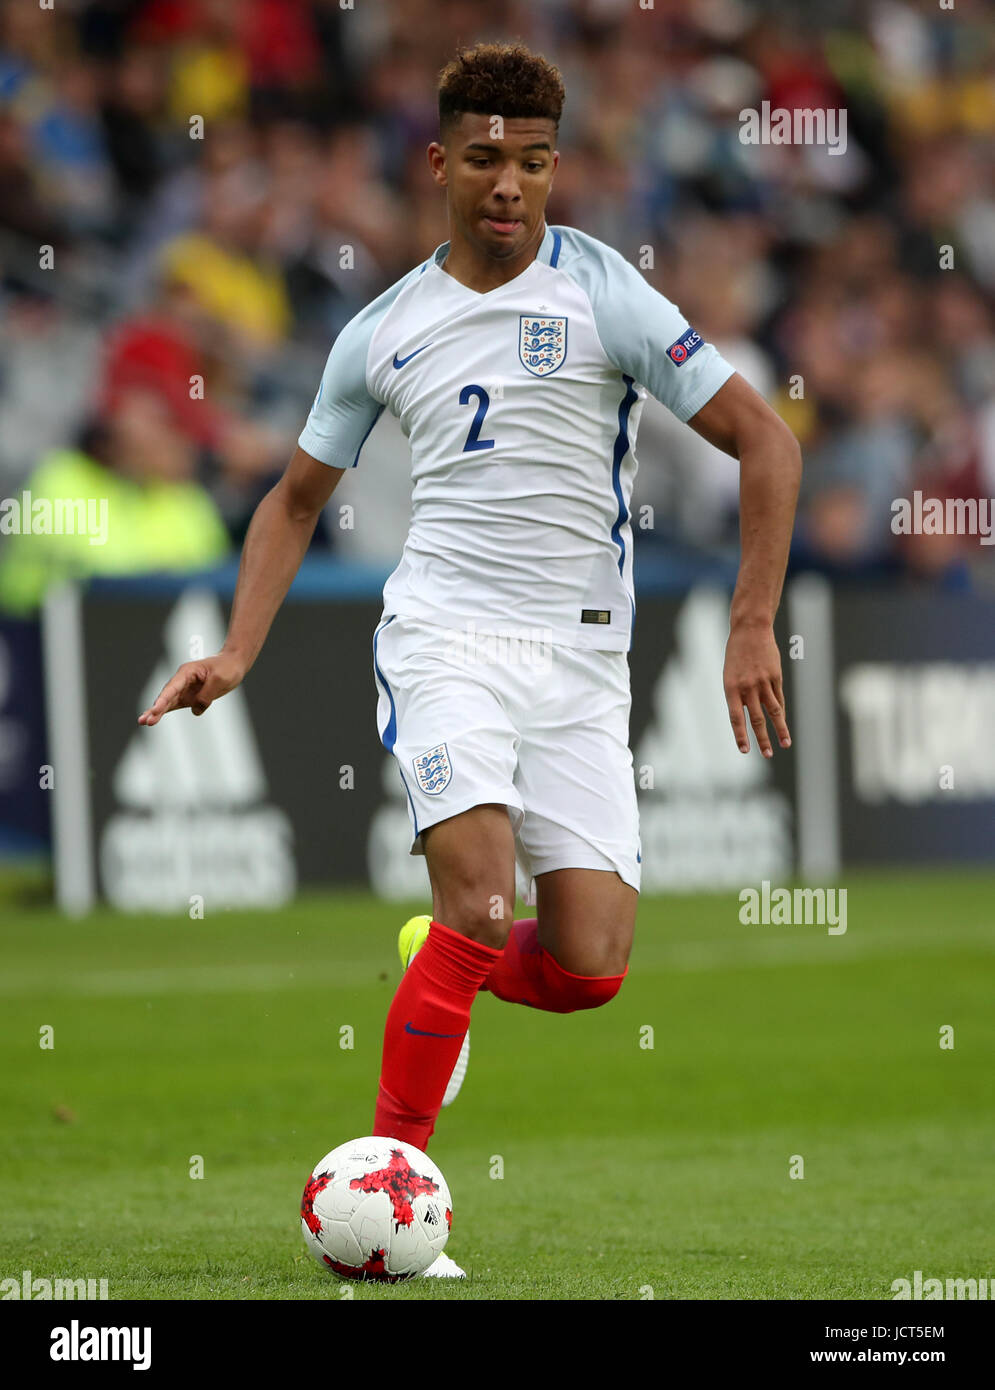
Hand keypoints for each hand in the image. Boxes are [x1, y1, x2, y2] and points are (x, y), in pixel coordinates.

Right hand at [137, 653, 245, 725]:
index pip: (172, 687)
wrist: (233, 664)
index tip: (155, 710)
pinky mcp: (189, 697)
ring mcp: (184, 689)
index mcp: (187, 672)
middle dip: (155, 709)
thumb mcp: (219, 680)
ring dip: (156, 712)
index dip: (163, 700)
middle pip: (166, 696)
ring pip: (167, 702)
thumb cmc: (227, 667)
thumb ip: (206, 695)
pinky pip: (175, 705)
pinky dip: (165, 712)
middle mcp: (182, 680)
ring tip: (143, 722)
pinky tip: (153, 719)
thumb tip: (195, 710)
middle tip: (144, 721)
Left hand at [723, 621, 789, 758]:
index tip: (745, 751)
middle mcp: (747, 688)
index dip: (740, 736)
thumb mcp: (730, 675)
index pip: (736, 718)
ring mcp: (763, 682)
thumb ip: (738, 696)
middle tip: (767, 755)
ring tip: (785, 745)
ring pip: (773, 711)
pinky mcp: (775, 677)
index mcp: (731, 688)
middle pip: (756, 719)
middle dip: (762, 739)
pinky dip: (781, 714)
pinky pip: (778, 699)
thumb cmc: (736, 655)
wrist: (750, 630)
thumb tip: (749, 717)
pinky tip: (783, 725)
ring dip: (779, 730)